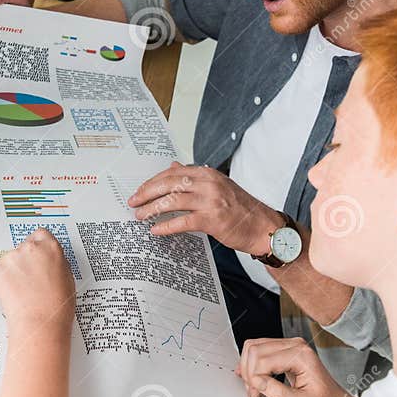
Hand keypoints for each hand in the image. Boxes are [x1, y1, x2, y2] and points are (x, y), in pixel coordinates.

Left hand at [0, 228, 74, 335]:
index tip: (37, 256)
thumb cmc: (57, 307)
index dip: (38, 246)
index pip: (40, 234)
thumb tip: (50, 261)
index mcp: (50, 247)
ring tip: (22, 292)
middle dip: (24, 261)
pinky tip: (11, 295)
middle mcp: (30, 247)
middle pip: (23, 247)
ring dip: (12, 272)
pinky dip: (0, 282)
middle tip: (29, 280)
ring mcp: (11, 257)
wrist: (41, 324)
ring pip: (9, 261)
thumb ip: (56, 262)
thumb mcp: (68, 278)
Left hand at [128, 162, 284, 254]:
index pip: (172, 173)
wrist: (264, 227)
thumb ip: (194, 177)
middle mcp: (208, 183)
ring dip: (152, 209)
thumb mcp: (218, 186)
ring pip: (172, 201)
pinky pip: (182, 221)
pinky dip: (166, 226)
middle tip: (133, 201)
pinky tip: (155, 230)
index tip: (139, 190)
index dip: (153, 182)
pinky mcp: (212, 219)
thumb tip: (173, 166)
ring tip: (140, 216)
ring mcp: (211, 201)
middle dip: (147, 193)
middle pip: (169, 184)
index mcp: (207, 174)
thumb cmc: (241, 209)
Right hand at [236, 338, 356, 396]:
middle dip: (249, 372)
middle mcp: (295, 346)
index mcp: (302, 356)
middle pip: (256, 350)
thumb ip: (276, 392)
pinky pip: (260, 350)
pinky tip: (255, 378)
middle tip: (253, 392)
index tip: (254, 395)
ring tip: (254, 387)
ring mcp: (290, 346)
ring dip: (249, 368)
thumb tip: (256, 382)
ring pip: (254, 347)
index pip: (264, 360)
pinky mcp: (285, 350)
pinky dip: (253, 365)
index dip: (254, 379)